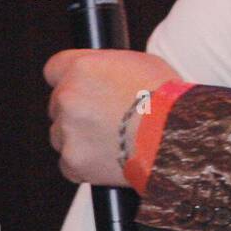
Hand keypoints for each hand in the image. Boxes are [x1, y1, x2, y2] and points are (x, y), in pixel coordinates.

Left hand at [44, 49, 177, 185]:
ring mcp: (67, 129)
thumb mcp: (141, 64)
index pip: (54, 69)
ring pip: (61, 135)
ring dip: (80, 139)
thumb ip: (109, 67)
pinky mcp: (73, 160)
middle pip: (58, 104)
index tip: (81, 89)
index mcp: (81, 67)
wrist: (175, 137)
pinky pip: (69, 165)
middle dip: (77, 112)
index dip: (69, 80)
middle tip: (106, 120)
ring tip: (113, 142)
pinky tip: (109, 160)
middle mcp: (68, 95)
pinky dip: (85, 166)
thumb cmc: (167, 100)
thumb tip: (103, 74)